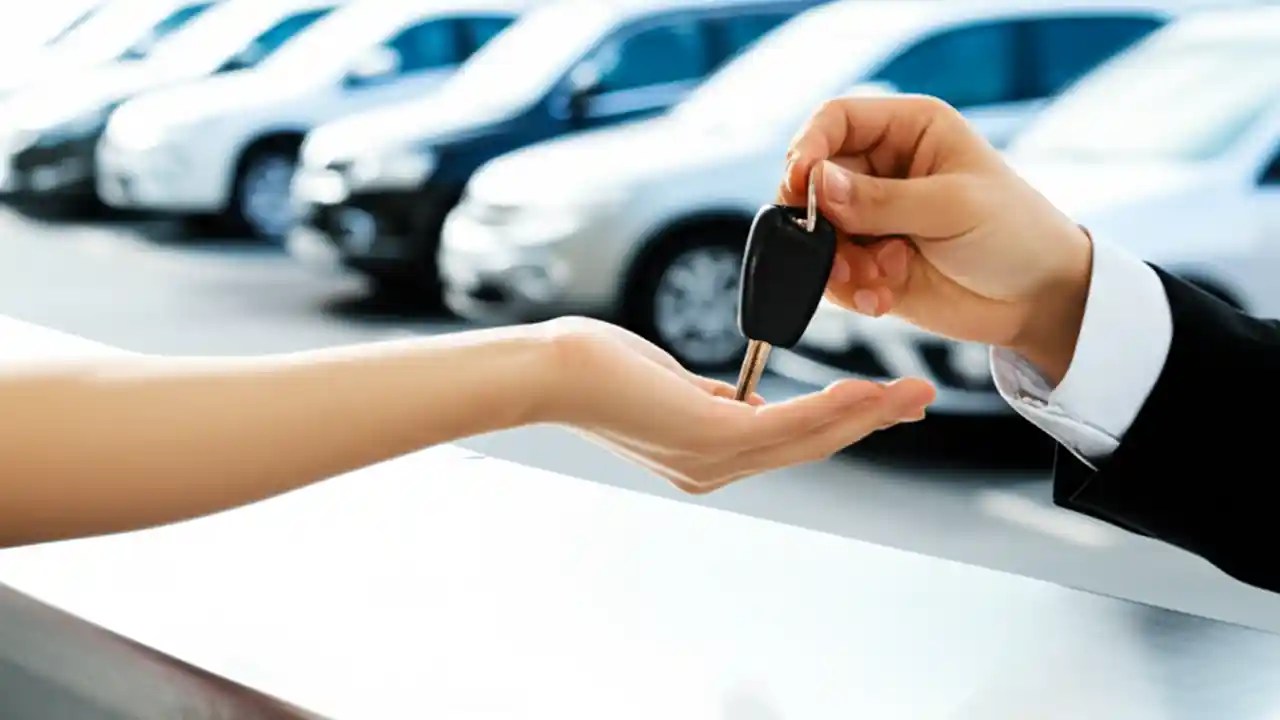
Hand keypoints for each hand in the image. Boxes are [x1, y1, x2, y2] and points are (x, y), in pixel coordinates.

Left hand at [534, 318, 934, 493]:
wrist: (551, 371)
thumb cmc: (598, 368)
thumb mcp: (670, 384)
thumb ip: (712, 397)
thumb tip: (740, 396)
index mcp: (707, 457)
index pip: (788, 443)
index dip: (842, 425)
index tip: (882, 405)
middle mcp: (714, 470)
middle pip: (811, 447)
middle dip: (870, 422)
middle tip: (919, 400)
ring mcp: (712, 460)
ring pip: (808, 439)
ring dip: (866, 416)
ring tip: (912, 394)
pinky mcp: (708, 437)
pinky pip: (786, 424)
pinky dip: (832, 409)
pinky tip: (865, 392)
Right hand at [779, 95, 1094, 383]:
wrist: (1039, 301)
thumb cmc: (1015, 234)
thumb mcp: (952, 207)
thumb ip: (882, 199)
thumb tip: (819, 185)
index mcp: (908, 131)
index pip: (835, 120)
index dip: (809, 145)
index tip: (801, 181)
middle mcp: (883, 170)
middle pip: (814, 179)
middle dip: (820, 219)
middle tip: (837, 248)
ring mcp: (873, 220)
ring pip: (817, 233)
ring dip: (836, 262)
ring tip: (875, 279)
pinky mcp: (869, 264)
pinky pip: (832, 274)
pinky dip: (849, 289)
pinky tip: (882, 298)